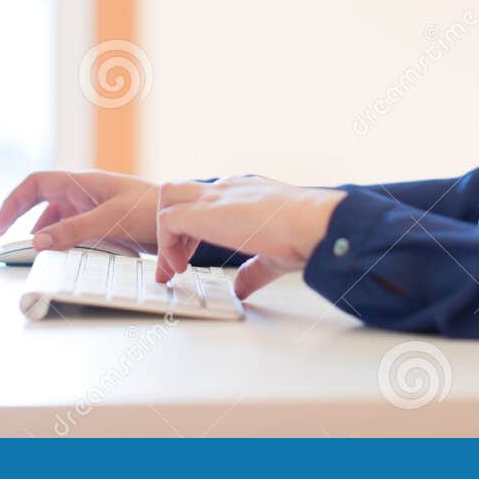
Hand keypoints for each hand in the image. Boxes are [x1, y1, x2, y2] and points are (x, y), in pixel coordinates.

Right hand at [0, 169, 163, 253]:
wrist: (180, 217)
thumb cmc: (150, 210)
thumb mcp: (108, 221)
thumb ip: (72, 231)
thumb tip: (37, 242)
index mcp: (82, 182)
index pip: (36, 184)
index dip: (13, 202)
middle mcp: (84, 191)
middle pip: (41, 198)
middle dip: (19, 215)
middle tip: (2, 237)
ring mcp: (92, 205)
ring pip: (55, 215)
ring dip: (41, 230)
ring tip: (32, 250)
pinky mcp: (102, 220)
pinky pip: (71, 226)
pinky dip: (59, 238)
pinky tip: (59, 252)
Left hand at [155, 176, 345, 299]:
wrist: (312, 224)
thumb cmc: (304, 236)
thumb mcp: (273, 257)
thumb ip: (253, 271)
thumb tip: (241, 289)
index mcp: (244, 194)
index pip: (206, 201)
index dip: (192, 231)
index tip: (188, 258)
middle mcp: (227, 189)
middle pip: (181, 192)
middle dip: (171, 228)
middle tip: (175, 265)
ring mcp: (215, 196)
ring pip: (168, 197)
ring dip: (165, 232)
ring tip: (175, 267)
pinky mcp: (204, 211)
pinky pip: (167, 220)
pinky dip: (167, 244)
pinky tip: (181, 268)